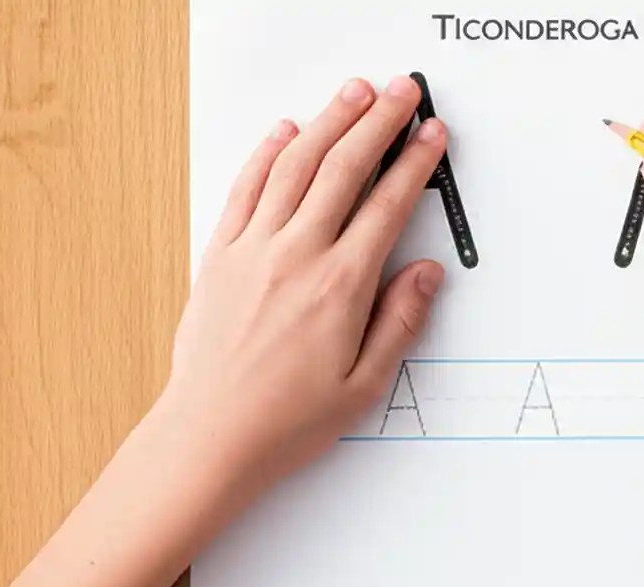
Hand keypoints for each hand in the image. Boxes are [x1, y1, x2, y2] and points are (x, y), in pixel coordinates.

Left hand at [165, 76, 446, 481]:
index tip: (432, 136)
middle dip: (379, 122)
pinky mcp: (221, 256)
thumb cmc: (286, 420)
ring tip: (353, 93)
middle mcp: (297, 255)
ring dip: (328, 121)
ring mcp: (254, 250)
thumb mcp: (365, 385)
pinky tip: (284, 131)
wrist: (210, 436)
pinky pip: (245, 189)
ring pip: (295, 165)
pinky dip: (266, 153)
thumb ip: (400, 321)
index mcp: (340, 286)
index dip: (416, 163)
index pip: (388, 204)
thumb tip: (427, 275)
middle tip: (402, 93)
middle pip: (344, 167)